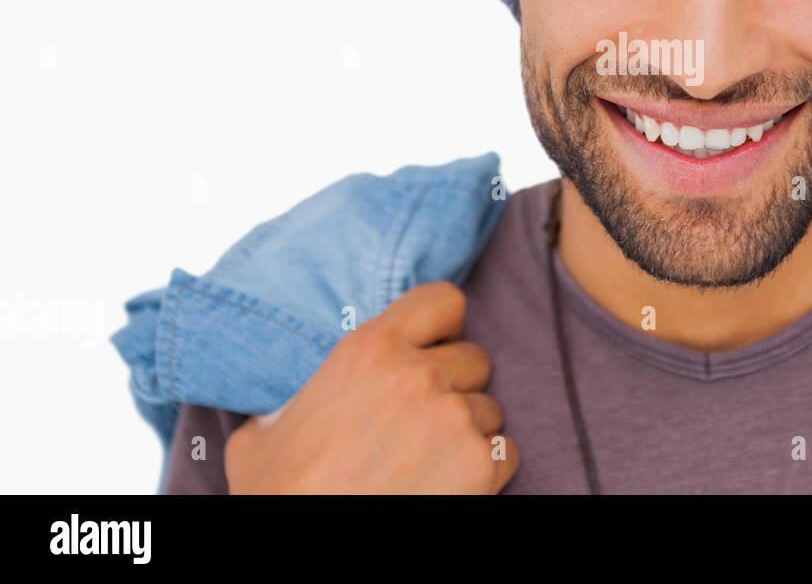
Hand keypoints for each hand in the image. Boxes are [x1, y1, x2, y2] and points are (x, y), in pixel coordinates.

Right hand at [225, 281, 517, 492]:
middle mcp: (418, 375)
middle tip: (424, 420)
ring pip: (490, 408)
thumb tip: (292, 404)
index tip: (435, 346)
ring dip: (468, 430)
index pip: (441, 300)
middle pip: (474, 358)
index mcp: (368, 350)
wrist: (302, 552)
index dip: (443, 325)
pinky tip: (448, 483)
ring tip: (428, 459)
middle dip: (456, 385)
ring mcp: (454, 419)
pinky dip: (487, 468)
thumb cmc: (280, 496)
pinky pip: (506, 452)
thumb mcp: (263, 432)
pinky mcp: (480, 465)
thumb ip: (297, 398)